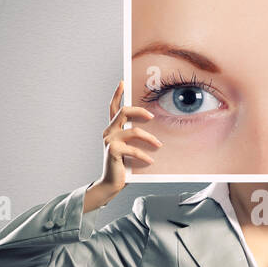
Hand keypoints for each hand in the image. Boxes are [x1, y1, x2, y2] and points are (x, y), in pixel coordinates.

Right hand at [86, 81, 162, 210]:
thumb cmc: (124, 167)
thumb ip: (136, 138)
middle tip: (152, 116)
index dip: (117, 94)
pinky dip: (144, 155)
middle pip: (124, 112)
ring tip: (159, 145)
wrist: (112, 184)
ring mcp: (109, 141)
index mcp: (112, 129)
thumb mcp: (131, 148)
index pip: (114, 108)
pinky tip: (150, 161)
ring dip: (149, 138)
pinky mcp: (113, 151)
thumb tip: (155, 131)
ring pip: (133, 131)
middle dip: (139, 111)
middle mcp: (109, 132)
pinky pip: (133, 149)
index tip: (123, 82)